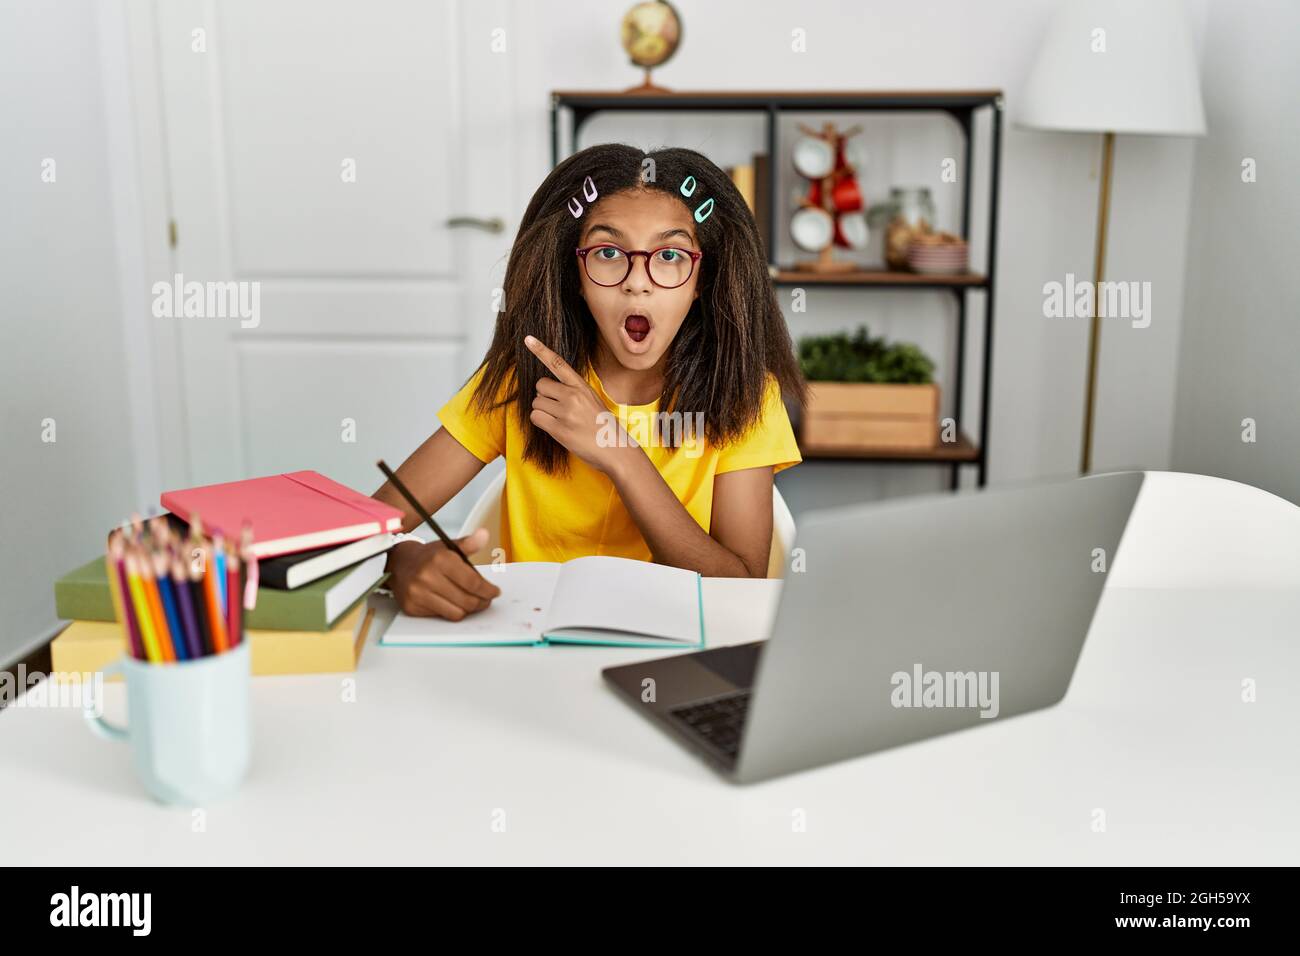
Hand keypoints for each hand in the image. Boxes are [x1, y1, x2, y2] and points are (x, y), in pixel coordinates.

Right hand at [386, 529, 500, 619]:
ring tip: (472, 602)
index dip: (488, 590)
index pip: (473, 582)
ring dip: (468, 610)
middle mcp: (427, 576)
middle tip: (486, 600)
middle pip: (467, 600)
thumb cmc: (429, 557)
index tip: (495, 592)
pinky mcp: (412, 607)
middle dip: (482, 602)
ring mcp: (418, 593)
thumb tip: (484, 535)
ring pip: (456, 613)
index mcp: (440, 559)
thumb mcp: (448, 546)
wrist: (399, 564)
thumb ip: (469, 543)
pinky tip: (453, 603)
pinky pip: (442, 616)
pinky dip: (451, 611)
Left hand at [524, 334, 635, 473]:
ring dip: (542, 411)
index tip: (528, 339)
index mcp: (582, 387)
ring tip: (559, 420)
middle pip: (540, 386)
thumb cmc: (603, 426)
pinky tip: (555, 428)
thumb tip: (549, 390)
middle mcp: (573, 396)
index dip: (541, 350)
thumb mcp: (592, 400)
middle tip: (557, 408)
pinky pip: (536, 417)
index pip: (558, 364)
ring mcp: (566, 412)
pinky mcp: (559, 429)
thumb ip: (573, 392)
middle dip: (543, 396)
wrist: (615, 448)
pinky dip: (540, 422)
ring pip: (536, 403)